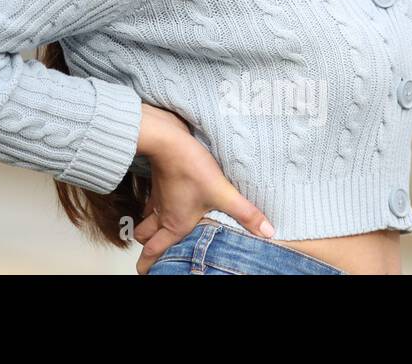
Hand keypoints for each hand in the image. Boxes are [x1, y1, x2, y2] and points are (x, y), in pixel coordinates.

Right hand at [132, 107, 275, 274]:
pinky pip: (152, 200)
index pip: (155, 250)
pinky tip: (165, 202)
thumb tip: (266, 230)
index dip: (148, 264)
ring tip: (156, 232)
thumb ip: (245, 213)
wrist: (168, 140)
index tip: (145, 272)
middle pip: (145, 236)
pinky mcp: (159, 181)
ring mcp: (159, 197)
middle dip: (147, 247)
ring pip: (146, 218)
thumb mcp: (222, 192)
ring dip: (149, 226)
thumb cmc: (189, 167)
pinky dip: (154, 206)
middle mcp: (164, 213)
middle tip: (151, 254)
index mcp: (175, 223)